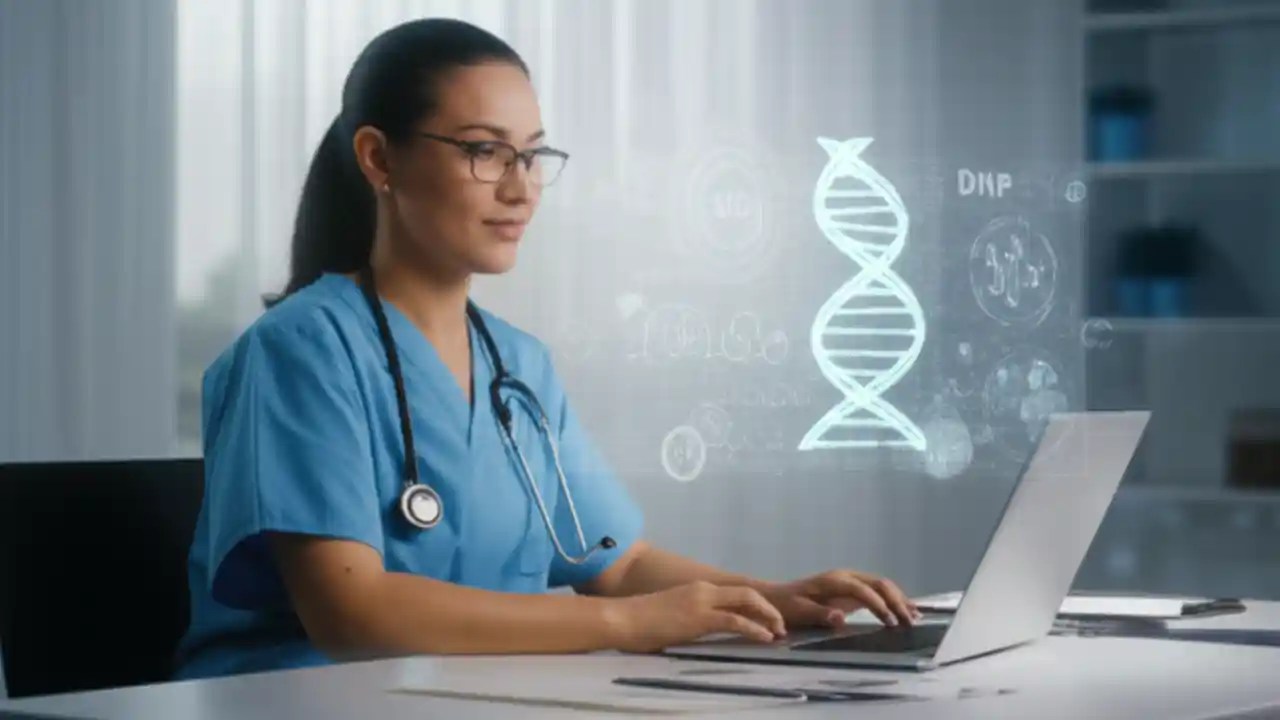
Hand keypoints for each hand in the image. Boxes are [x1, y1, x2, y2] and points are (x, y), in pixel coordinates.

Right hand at [607, 581, 786, 652]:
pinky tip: (765, 638)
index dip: (755, 605)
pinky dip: (755, 629)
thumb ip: (689, 619)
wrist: (622, 619)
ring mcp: (702, 601)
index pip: (734, 593)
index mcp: (697, 589)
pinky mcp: (700, 617)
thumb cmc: (639, 622)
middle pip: (747, 593)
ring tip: (779, 633)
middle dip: (768, 608)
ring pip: (747, 601)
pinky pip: (736, 621)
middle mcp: (704, 590)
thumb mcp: (671, 617)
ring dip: (768, 617)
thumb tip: (697, 631)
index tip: (766, 621)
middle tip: (780, 626)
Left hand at [762, 570, 919, 629]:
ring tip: (915, 617)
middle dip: (896, 601)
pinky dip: (893, 599)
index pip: (863, 590)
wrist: (776, 598)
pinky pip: (877, 591)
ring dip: (899, 599)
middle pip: (879, 583)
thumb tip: (841, 617)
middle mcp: (845, 576)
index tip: (890, 623)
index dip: (879, 605)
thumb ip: (820, 614)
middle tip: (909, 622)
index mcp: (834, 581)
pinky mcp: (852, 589)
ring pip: (882, 585)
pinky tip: (906, 610)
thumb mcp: (800, 612)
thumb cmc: (787, 606)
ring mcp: (850, 581)